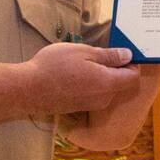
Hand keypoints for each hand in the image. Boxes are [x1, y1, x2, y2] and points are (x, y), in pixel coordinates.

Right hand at [20, 43, 140, 116]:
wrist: (27, 90)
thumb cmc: (54, 67)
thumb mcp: (83, 52)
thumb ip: (109, 56)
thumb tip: (128, 55)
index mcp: (108, 83)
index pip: (133, 76)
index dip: (131, 62)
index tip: (121, 50)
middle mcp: (103, 99)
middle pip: (121, 83)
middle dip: (117, 68)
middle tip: (101, 52)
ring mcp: (91, 106)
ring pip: (107, 89)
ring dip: (102, 76)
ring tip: (84, 61)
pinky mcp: (79, 108)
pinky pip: (94, 95)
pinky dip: (91, 84)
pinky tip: (76, 74)